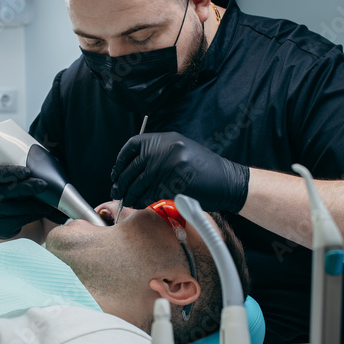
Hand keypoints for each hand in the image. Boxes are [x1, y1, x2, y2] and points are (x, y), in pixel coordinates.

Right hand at [0, 165, 64, 238]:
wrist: (5, 221)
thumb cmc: (15, 197)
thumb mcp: (17, 182)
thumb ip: (27, 176)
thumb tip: (50, 171)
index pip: (0, 173)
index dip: (14, 172)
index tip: (27, 172)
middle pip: (10, 190)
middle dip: (29, 187)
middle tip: (43, 186)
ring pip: (18, 207)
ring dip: (38, 205)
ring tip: (50, 204)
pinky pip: (21, 219)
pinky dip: (36, 215)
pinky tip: (43, 212)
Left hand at [111, 132, 249, 211]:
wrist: (228, 181)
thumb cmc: (205, 171)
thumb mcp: (180, 153)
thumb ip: (158, 155)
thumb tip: (130, 170)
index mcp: (166, 139)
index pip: (133, 145)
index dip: (121, 160)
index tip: (116, 172)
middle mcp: (166, 149)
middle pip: (133, 166)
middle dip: (122, 182)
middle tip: (118, 191)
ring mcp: (170, 165)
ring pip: (140, 182)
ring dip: (131, 194)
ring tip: (127, 200)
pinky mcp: (174, 182)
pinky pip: (150, 194)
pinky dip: (142, 201)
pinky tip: (140, 203)